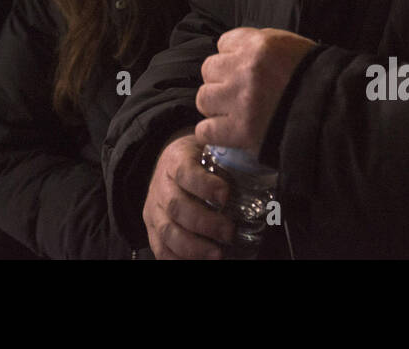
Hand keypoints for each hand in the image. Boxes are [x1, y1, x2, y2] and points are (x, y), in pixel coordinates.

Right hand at [143, 130, 234, 258]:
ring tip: (217, 254)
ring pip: (167, 232)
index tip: (225, 194)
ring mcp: (154, 210)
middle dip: (205, 223)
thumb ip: (227, 149)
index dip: (204, 185)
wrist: (170, 165)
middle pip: (176, 207)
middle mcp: (160, 186)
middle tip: (229, 233)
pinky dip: (178, 259)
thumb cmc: (197, 160)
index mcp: (174, 161)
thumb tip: (255, 148)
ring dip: (193, 247)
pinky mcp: (153, 229)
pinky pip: (161, 249)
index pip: (185, 172)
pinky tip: (198, 261)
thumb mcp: (209, 147)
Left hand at [194, 27, 315, 154]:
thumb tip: (235, 48)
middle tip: (236, 92)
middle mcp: (246, 69)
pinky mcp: (240, 130)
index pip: (223, 43)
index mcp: (259, 45)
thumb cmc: (318, 78)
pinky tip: (224, 132)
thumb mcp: (292, 47)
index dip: (232, 57)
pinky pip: (205, 130)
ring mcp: (241, 100)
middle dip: (221, 80)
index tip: (242, 68)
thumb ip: (261, 44)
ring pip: (204, 99)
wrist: (335, 114)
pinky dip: (212, 133)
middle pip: (209, 69)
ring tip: (232, 112)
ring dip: (215, 106)